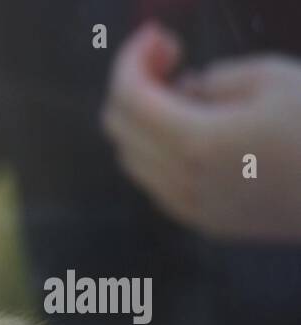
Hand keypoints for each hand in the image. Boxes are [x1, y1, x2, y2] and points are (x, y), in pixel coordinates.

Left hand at [102, 22, 300, 240]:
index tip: (156, 35)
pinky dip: (159, 150)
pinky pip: (159, 183)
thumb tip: (183, 90)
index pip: (129, 97)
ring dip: (145, 120)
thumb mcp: (272, 78)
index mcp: (194, 143)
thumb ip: (213, 80)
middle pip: (120, 130)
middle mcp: (181, 183)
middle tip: (169, 54)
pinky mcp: (207, 223)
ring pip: (134, 160)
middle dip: (133, 85)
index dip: (132, 59)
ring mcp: (191, 209)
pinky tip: (196, 128)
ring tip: (189, 90)